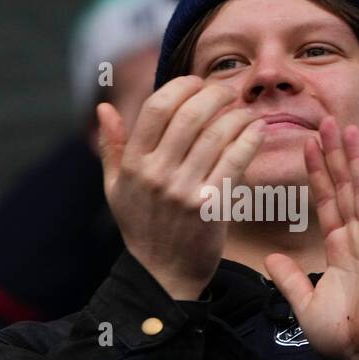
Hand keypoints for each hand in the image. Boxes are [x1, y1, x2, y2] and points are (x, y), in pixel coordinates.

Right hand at [97, 76, 267, 299]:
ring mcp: (184, 191)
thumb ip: (111, 146)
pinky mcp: (211, 205)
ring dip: (237, 115)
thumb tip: (103, 107)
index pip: (157, 108)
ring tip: (243, 114)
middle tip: (226, 94)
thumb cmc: (141, 227)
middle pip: (190, 114)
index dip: (181, 86)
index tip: (196, 84)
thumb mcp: (116, 188)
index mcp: (133, 166)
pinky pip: (237, 159)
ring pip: (218, 133)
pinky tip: (255, 131)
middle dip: (214, 94)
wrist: (163, 274)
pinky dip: (250, 138)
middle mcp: (156, 176)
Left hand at [265, 117, 358, 359]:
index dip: (316, 175)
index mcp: (340, 249)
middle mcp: (358, 238)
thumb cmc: (341, 334)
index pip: (325, 203)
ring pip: (358, 190)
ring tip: (341, 127)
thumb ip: (290, 278)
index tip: (305, 148)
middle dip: (332, 155)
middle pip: (342, 188)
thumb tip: (271, 257)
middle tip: (322, 122)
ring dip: (350, 158)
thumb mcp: (303, 302)